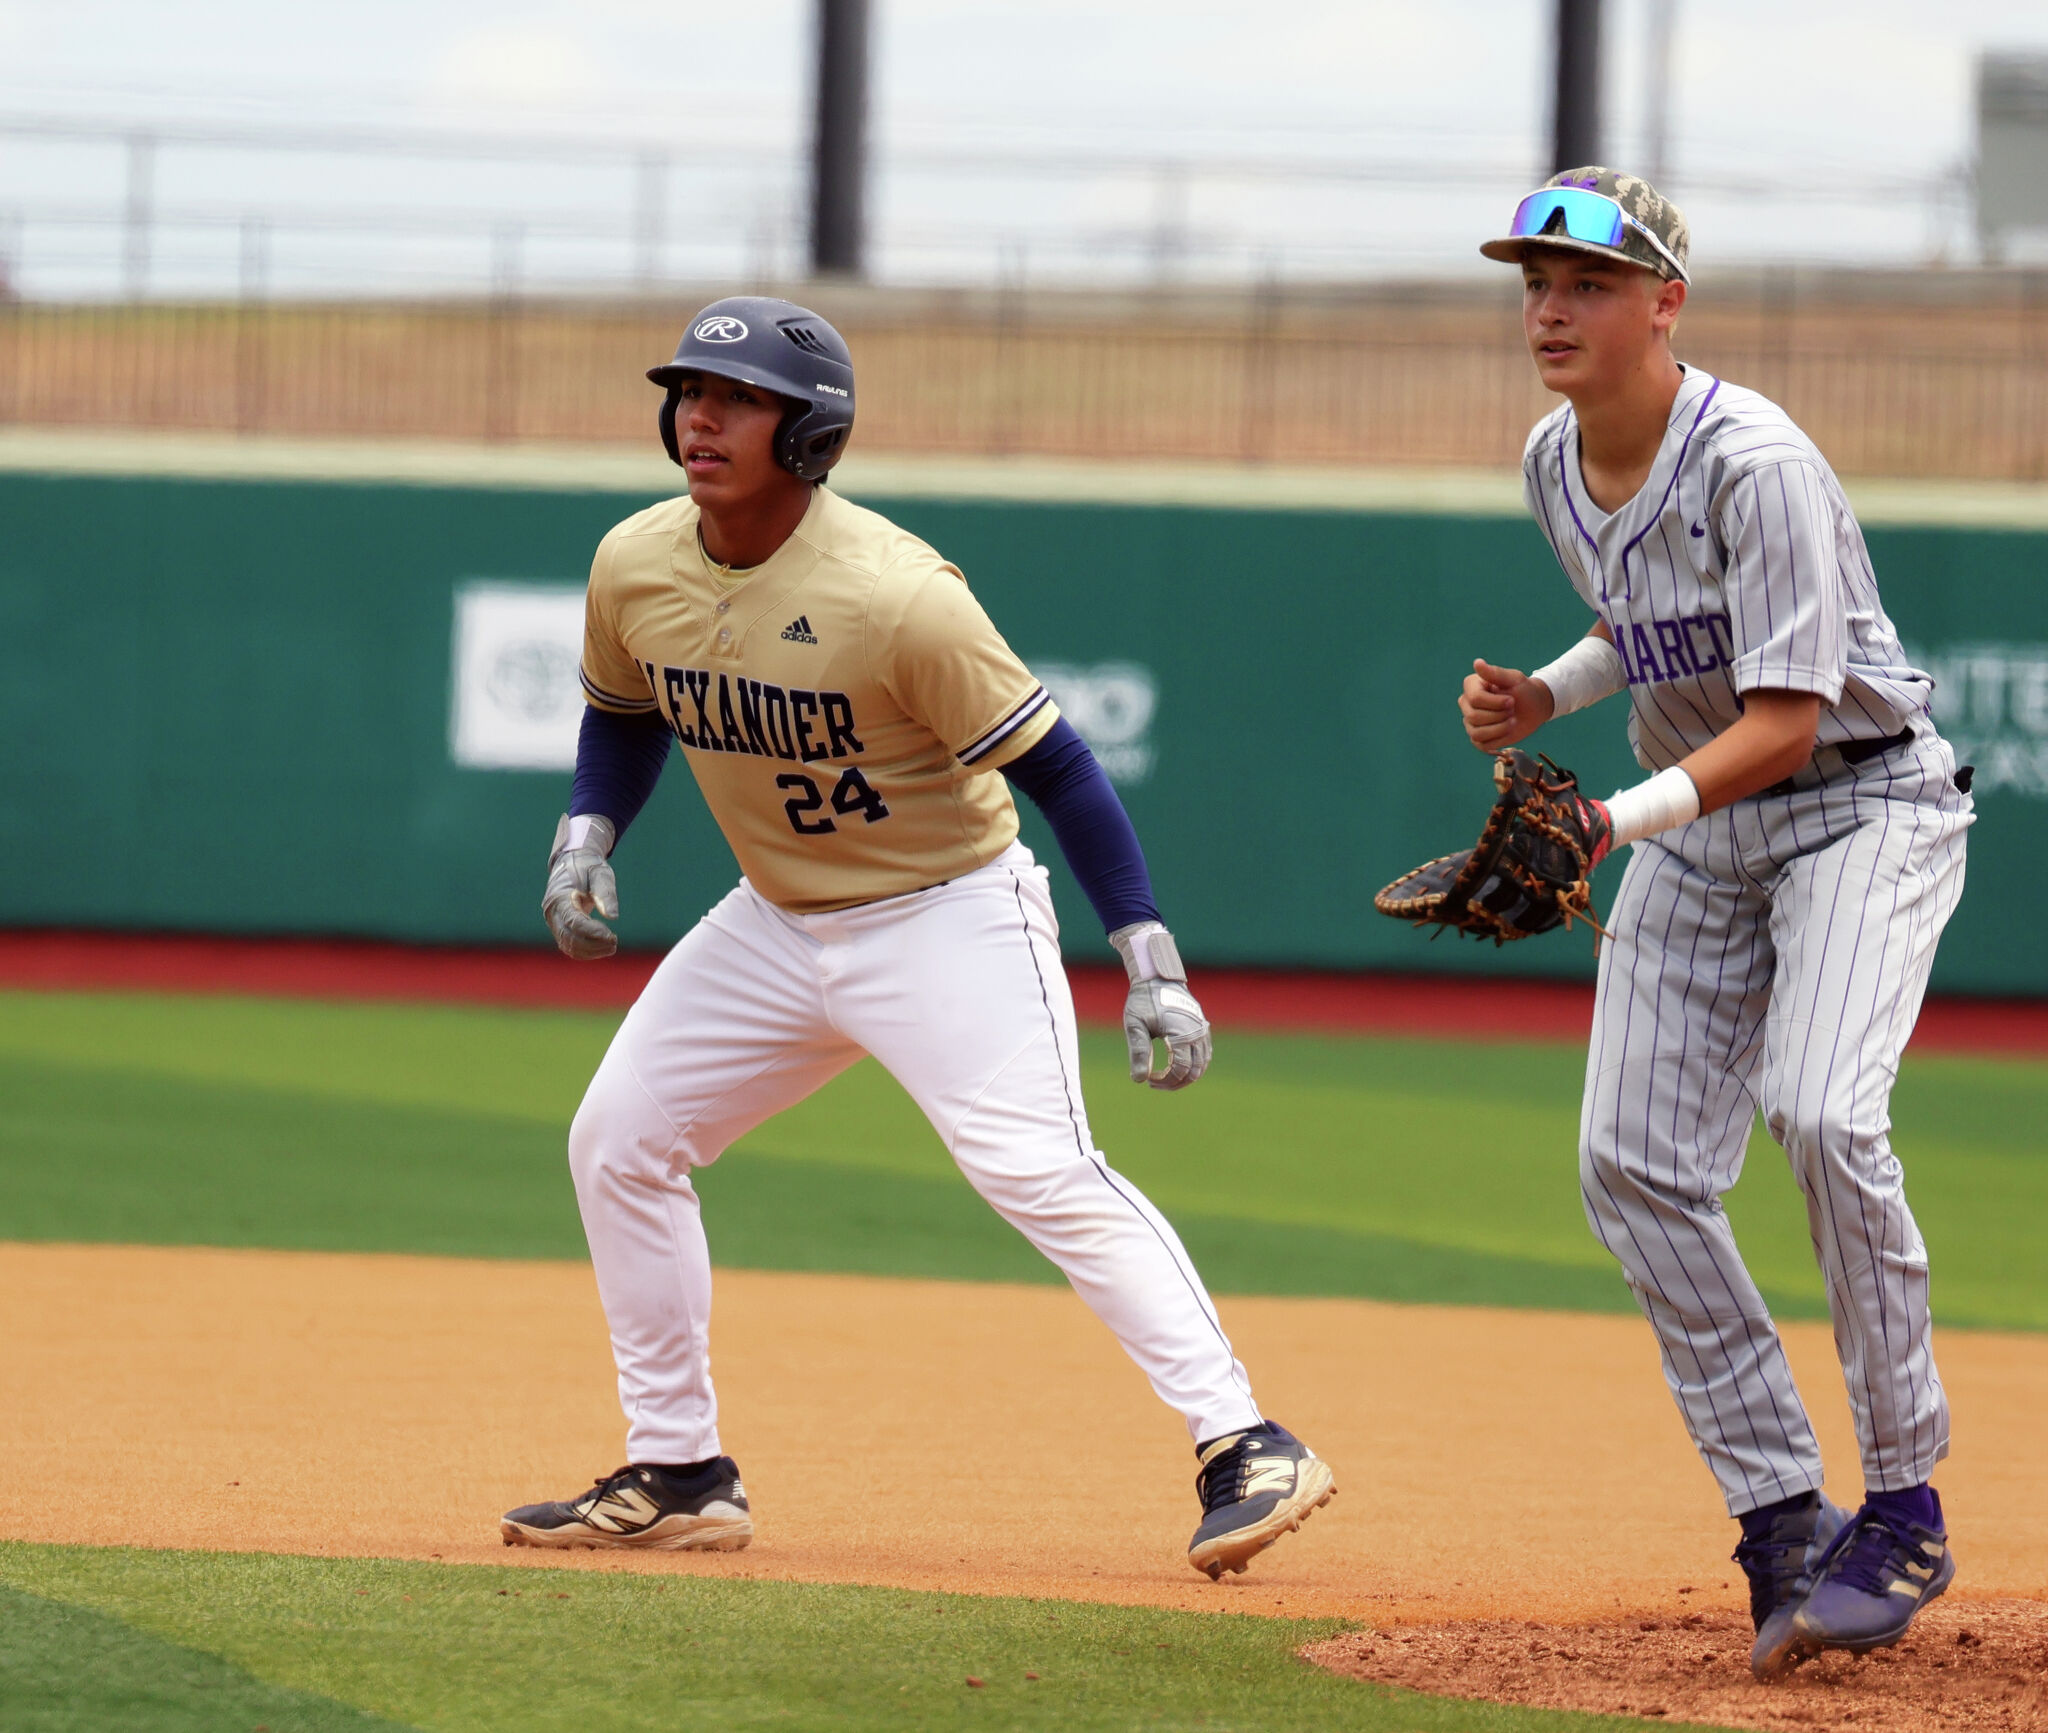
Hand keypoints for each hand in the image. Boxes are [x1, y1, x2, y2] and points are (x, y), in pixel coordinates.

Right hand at [542, 814, 619, 959]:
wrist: (573, 863)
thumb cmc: (588, 867)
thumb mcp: (600, 873)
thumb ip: (605, 893)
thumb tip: (613, 917)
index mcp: (559, 897)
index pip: (573, 921)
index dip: (592, 931)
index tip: (611, 935)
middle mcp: (552, 912)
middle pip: (569, 937)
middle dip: (593, 944)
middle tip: (615, 941)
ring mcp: (553, 922)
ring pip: (568, 945)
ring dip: (591, 951)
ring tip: (612, 946)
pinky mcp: (559, 928)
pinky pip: (570, 946)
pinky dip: (586, 951)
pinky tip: (603, 947)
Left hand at [1108, 922, 1211, 1090]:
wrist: (1157, 978)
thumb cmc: (1143, 1000)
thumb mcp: (1135, 1025)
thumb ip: (1139, 1052)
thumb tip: (1139, 1079)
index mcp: (1182, 1033)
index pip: (1180, 1070)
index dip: (1165, 1080)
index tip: (1148, 1079)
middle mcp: (1197, 1033)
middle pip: (1194, 1071)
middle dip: (1175, 1082)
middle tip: (1155, 1082)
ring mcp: (1203, 1030)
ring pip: (1202, 1065)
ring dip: (1185, 1076)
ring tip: (1165, 1078)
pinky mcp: (1202, 1028)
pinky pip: (1205, 1054)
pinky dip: (1194, 1065)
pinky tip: (1176, 1067)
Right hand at [1459, 658, 1554, 751]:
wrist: (1534, 708)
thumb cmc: (1524, 690)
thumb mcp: (1513, 679)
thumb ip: (1495, 673)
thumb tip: (1477, 663)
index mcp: (1472, 686)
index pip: (1475, 699)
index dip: (1496, 703)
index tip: (1511, 700)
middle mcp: (1467, 704)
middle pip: (1474, 716)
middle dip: (1499, 715)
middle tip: (1512, 709)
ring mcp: (1470, 722)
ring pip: (1477, 733)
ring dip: (1500, 728)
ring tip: (1512, 721)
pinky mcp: (1478, 738)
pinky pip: (1482, 745)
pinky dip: (1499, 739)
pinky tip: (1508, 730)